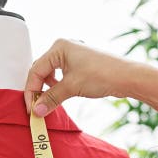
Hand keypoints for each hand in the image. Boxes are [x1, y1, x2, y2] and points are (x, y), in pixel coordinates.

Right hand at [24, 38, 138, 116]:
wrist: (127, 77)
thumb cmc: (104, 74)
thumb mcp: (72, 87)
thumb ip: (51, 98)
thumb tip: (37, 110)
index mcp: (59, 47)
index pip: (36, 70)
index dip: (31, 90)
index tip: (31, 107)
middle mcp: (64, 48)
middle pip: (41, 70)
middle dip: (38, 90)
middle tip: (37, 107)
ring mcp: (72, 56)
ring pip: (50, 74)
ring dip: (47, 90)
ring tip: (47, 103)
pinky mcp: (79, 65)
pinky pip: (61, 76)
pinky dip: (57, 87)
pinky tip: (59, 96)